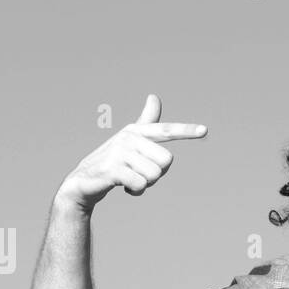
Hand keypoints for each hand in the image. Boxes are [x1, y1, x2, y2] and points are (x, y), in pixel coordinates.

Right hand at [56, 94, 206, 210]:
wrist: (84, 181)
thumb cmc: (113, 161)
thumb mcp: (131, 141)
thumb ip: (146, 122)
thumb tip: (154, 97)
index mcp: (137, 131)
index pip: (165, 130)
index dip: (186, 131)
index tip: (205, 130)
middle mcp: (129, 137)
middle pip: (166, 162)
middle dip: (156, 174)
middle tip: (138, 173)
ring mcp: (119, 152)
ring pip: (154, 176)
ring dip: (145, 185)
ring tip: (130, 180)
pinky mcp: (112, 168)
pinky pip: (140, 185)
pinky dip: (136, 192)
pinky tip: (124, 187)